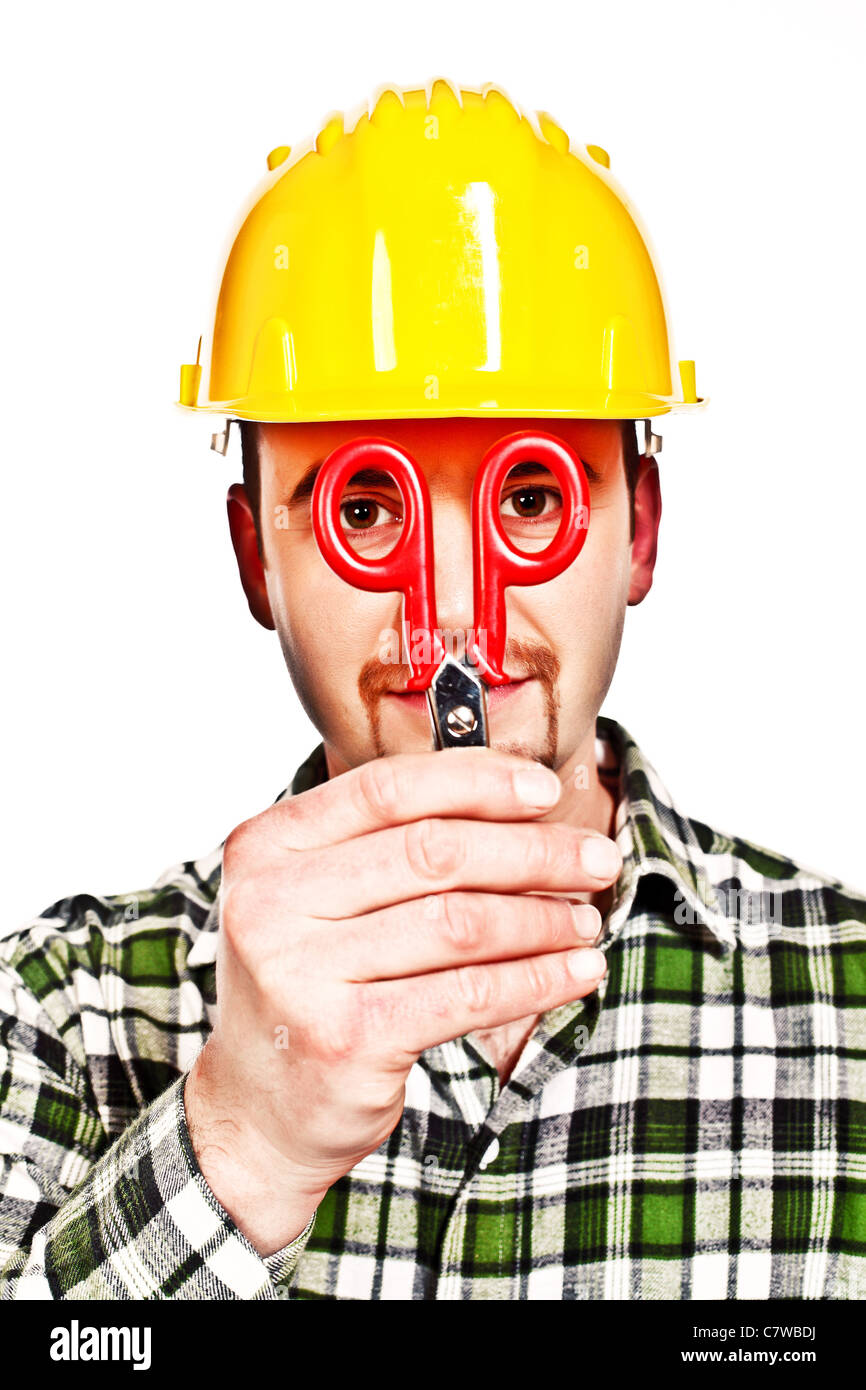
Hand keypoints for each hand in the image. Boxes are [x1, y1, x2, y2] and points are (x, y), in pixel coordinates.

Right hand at [185, 748, 619, 1252]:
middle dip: (532, 851)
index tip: (545, 791)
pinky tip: (576, 972)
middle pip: (433, 852)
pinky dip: (536, 978)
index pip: (388, 789)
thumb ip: (387, 844)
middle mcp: (273, 901)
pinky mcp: (347, 1038)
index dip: (478, 781)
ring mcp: (303, 972)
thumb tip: (519, 801)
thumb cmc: (311, 985)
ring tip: (586, 920)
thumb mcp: (320, 898)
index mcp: (268, 845)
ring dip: (542, 918)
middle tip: (596, 859)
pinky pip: (468, 994)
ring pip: (459, 922)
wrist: (258, 1110)